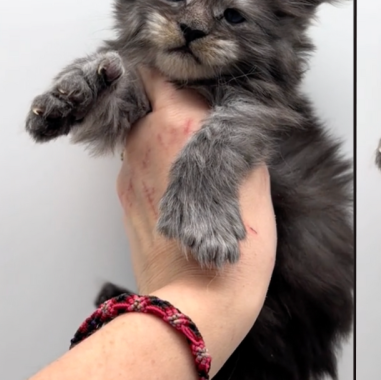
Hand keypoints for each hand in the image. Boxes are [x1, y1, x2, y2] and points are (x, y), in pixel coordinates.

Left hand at [115, 67, 276, 373]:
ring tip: (193, 153)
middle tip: (198, 114)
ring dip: (161, 133)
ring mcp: (130, 171)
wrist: (193, 308)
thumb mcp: (255, 186)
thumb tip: (234, 124)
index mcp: (180, 126)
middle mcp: (146, 141)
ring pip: (139, 131)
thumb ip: (238, 143)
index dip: (178, 71)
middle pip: (147, 97)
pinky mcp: (125, 199)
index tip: (196, 76)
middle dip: (168, 100)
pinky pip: (138, 164)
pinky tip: (181, 183)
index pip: (163, 73)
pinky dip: (154, 163)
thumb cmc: (232, 254)